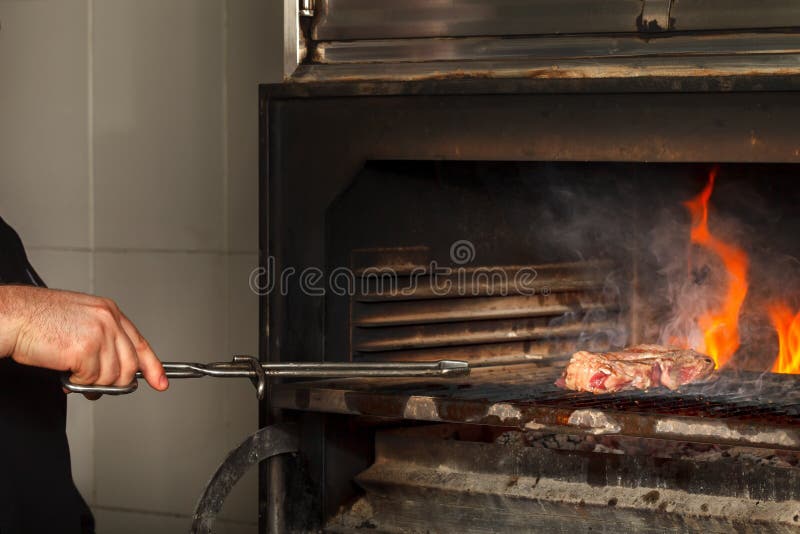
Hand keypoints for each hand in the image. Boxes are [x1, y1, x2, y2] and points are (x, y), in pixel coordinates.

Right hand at [0, 285, 167, 395]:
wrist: (13, 316)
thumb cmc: (38, 320)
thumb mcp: (80, 323)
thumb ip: (101, 342)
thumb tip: (111, 372)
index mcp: (109, 312)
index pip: (140, 344)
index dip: (152, 367)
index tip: (160, 382)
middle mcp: (108, 320)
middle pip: (129, 366)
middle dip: (114, 382)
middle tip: (93, 385)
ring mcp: (99, 334)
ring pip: (112, 376)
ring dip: (91, 382)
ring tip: (73, 374)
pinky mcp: (86, 349)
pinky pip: (91, 380)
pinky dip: (77, 382)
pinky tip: (65, 372)